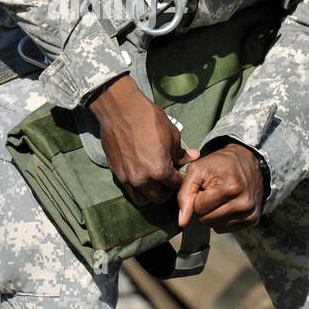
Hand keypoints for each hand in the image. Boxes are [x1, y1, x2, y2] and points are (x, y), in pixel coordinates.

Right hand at [88, 75, 199, 206]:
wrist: (120, 108)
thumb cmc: (148, 118)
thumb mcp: (172, 134)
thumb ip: (181, 152)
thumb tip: (192, 157)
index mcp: (159, 171)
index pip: (176, 186)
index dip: (181, 180)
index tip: (181, 175)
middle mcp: (142, 179)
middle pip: (159, 197)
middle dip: (167, 190)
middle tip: (169, 179)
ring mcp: (127, 178)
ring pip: (142, 200)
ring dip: (151, 194)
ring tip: (155, 182)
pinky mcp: (116, 173)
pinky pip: (129, 190)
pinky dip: (137, 188)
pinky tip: (142, 176)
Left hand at [177, 142, 264, 231]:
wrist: (248, 160)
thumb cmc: (220, 163)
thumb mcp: (197, 170)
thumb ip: (185, 194)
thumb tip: (182, 222)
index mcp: (230, 187)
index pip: (198, 208)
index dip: (197, 197)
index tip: (205, 186)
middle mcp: (243, 203)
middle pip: (206, 219)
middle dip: (204, 207)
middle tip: (212, 191)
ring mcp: (250, 213)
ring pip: (215, 226)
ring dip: (212, 213)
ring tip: (220, 197)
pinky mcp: (253, 220)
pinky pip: (226, 229)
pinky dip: (222, 219)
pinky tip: (228, 204)